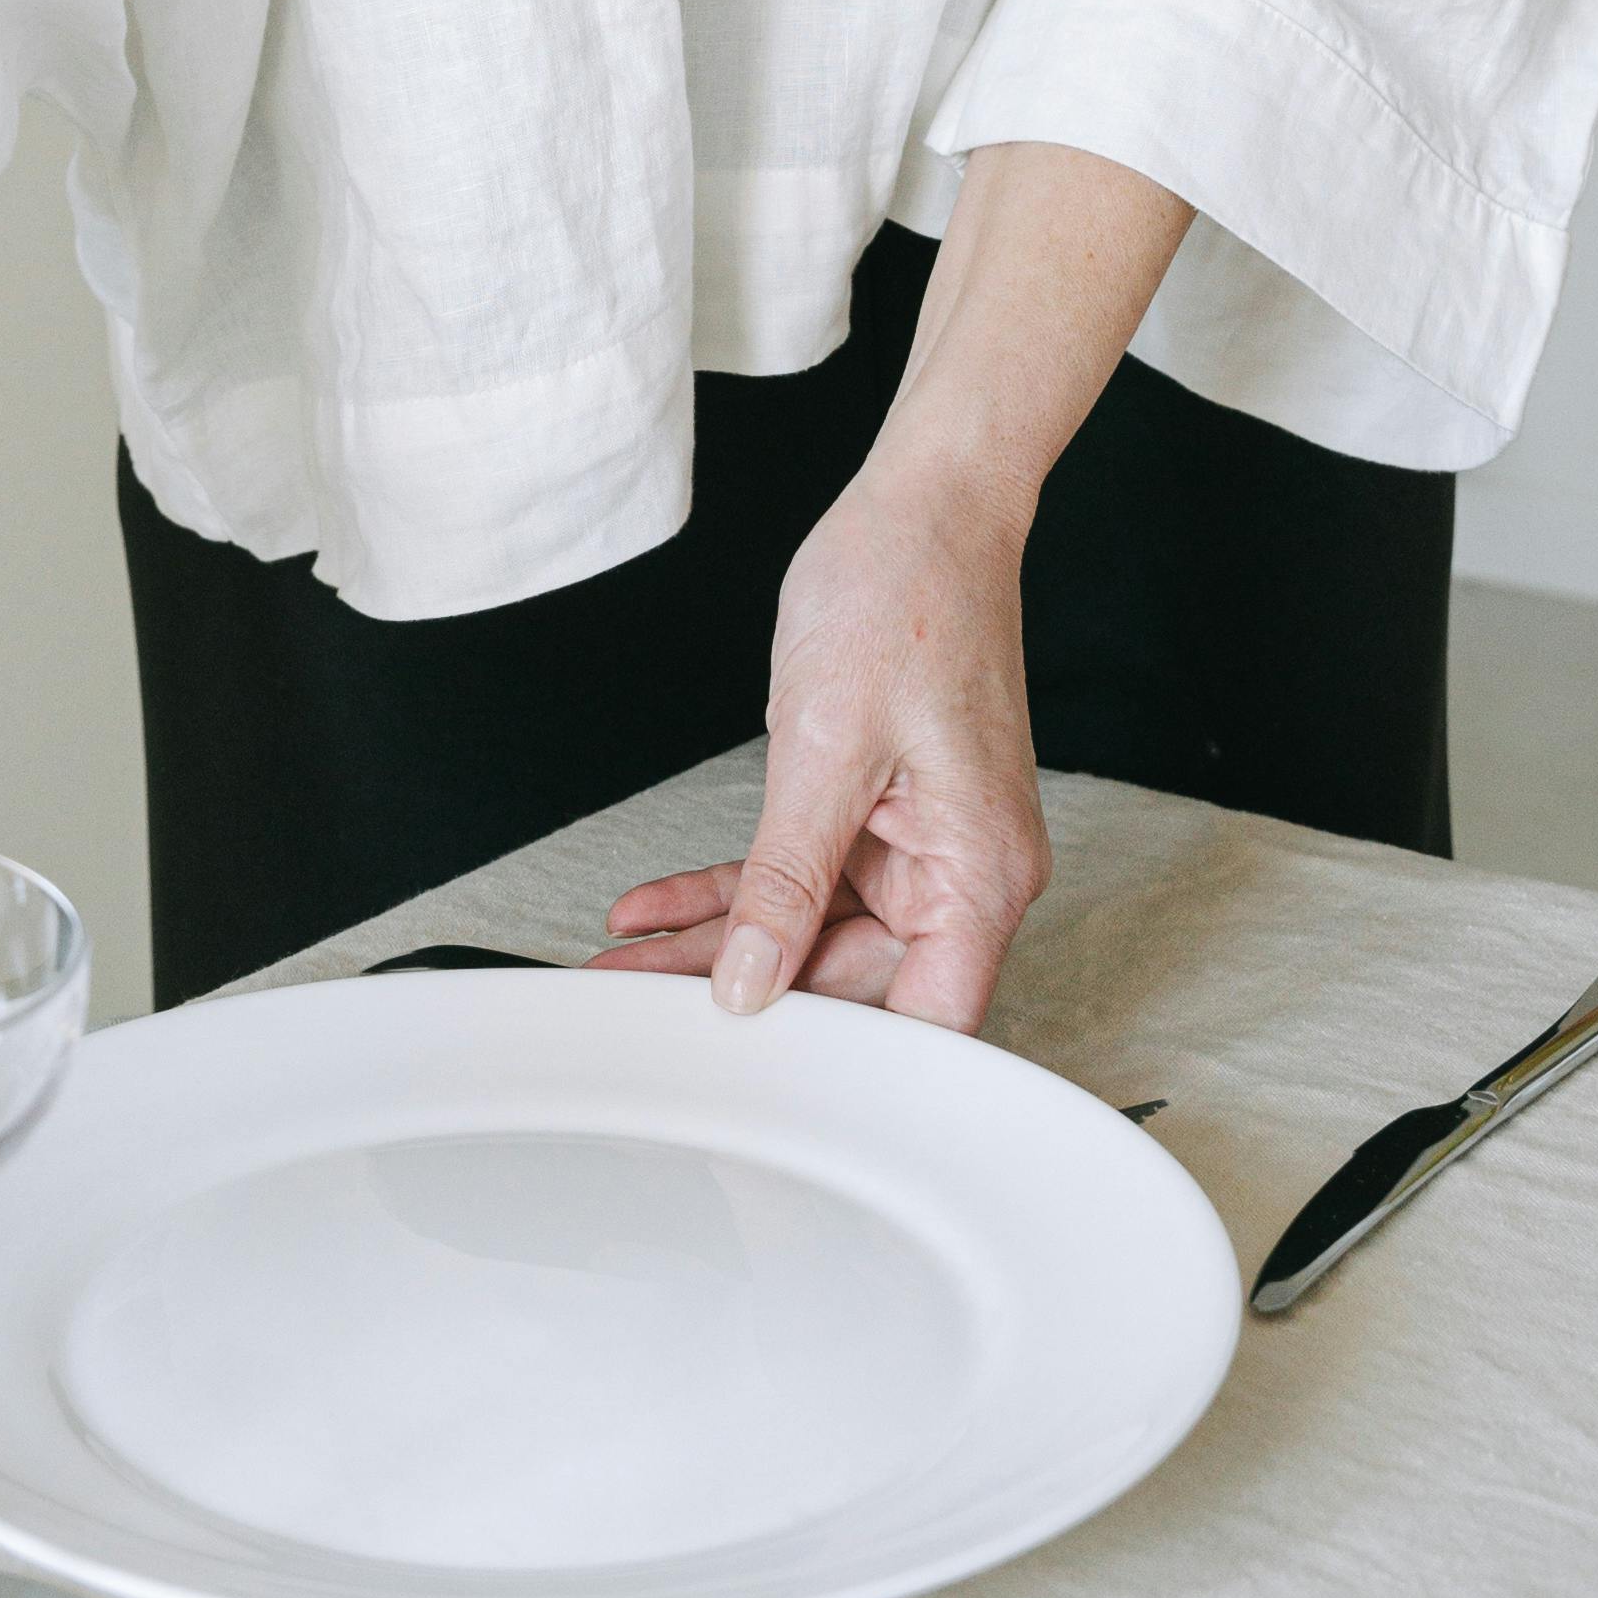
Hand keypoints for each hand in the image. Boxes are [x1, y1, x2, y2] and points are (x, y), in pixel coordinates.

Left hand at [591, 141, 1189, 1031]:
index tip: (751, 1090)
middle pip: (851, 983)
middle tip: (634, 1015)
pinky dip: (729, 891)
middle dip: (738, 998)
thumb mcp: (824, 745)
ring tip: (619, 969)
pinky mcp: (875, 814)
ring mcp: (916, 845)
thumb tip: (752, 985)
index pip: (923, 1022)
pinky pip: (798, 877)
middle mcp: (959, 873)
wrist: (923, 506)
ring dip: (715, 946)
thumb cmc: (908, 596)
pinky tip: (654, 910)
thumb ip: (788, 881)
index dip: (843, 1070)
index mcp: (978, 874)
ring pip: (808, 932)